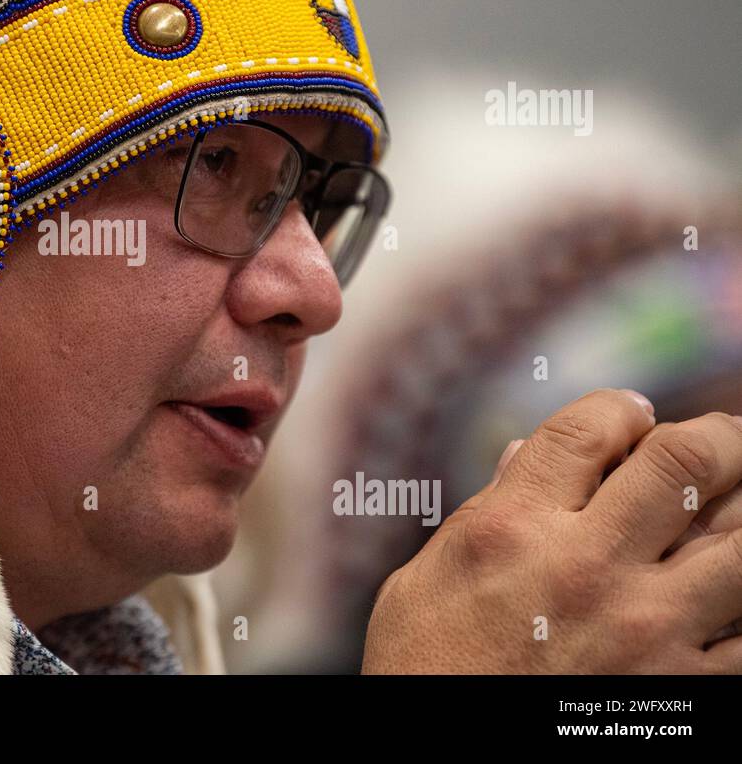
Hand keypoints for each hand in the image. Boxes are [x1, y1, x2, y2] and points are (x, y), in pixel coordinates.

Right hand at [361, 389, 741, 671]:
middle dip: (715, 438)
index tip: (629, 417)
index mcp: (513, 528)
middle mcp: (586, 567)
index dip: (621, 408)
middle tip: (715, 443)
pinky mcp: (681, 688)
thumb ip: (485, 510)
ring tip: (732, 511)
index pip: (591, 428)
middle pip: (687, 463)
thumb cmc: (426, 669)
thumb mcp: (427, 576)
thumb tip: (526, 455)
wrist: (445, 762)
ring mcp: (644, 629)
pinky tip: (725, 591)